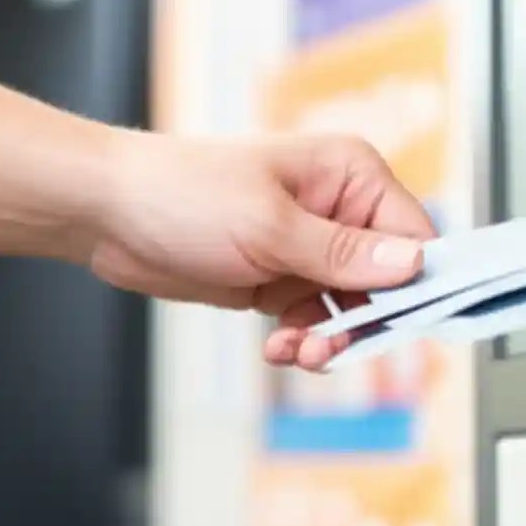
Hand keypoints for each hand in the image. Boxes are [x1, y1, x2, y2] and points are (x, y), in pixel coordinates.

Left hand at [92, 132, 435, 369]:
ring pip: (354, 310)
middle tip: (330, 348)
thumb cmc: (182, 195)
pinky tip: (278, 346)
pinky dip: (304, 340)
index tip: (402, 326)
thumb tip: (413, 265)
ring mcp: (313, 247)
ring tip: (296, 350)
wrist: (109, 214)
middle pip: (390, 283)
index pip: (416, 237)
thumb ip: (344, 253)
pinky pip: (318, 321)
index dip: (417, 285)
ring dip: (329, 339)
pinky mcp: (285, 279)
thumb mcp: (270, 228)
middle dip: (364, 322)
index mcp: (351, 176)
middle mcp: (341, 209)